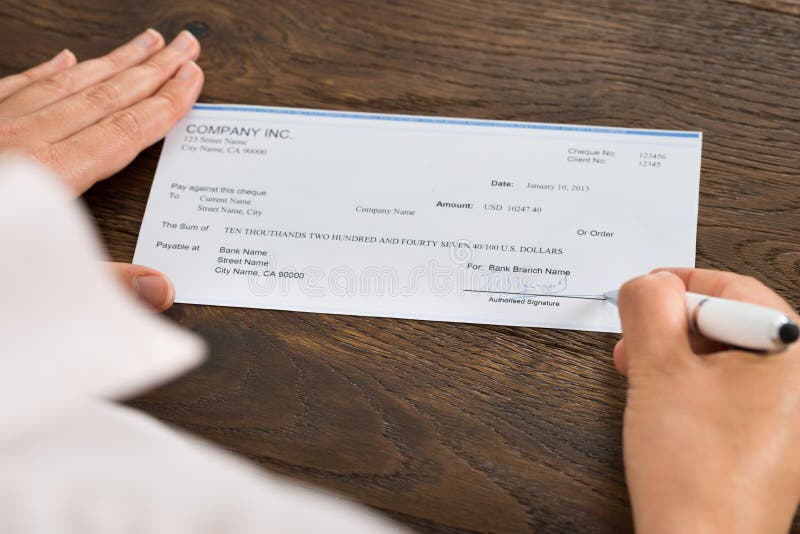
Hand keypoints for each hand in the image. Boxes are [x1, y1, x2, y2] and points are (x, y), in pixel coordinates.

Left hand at [0, 29, 203, 309]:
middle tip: (186, 43)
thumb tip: (161, 288)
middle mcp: (25, 138)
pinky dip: (47, 70)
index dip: (166, 104)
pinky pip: (17, 86)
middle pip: (105, 94)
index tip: (194, 78)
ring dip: (112, 61)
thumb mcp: (30, 283)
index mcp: (49, 175)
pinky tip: (65, 59)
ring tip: (145, 41)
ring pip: (68, 82)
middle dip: (152, 68)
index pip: (124, 130)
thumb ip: (100, 283)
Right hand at [614, 268, 799, 532]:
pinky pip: (730, 394)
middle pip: (730, 323)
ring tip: (642, 381)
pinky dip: (691, 389)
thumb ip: (649, 309)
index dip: (677, 286)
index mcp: (792, 352)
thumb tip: (647, 282)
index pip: (732, 287)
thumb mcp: (658, 370)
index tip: (640, 294)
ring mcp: (789, 416)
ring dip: (675, 360)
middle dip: (671, 329)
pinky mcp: (772, 442)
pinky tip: (664, 409)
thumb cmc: (694, 470)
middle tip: (635, 347)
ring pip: (725, 360)